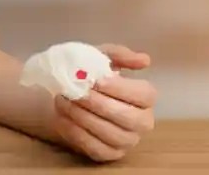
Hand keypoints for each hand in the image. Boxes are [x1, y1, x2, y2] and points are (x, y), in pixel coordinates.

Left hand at [50, 43, 156, 162]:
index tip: (96, 80)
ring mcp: (126, 141)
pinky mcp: (108, 154)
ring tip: (64, 102)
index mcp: (146, 98)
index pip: (144, 95)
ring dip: (83, 117)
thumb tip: (144, 60)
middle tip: (76, 92)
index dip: (121, 88)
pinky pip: (94, 147)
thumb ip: (120, 54)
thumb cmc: (90, 75)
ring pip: (109, 133)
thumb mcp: (102, 57)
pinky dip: (76, 132)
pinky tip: (62, 118)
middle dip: (98, 104)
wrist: (68, 95)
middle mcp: (142, 122)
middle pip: (127, 117)